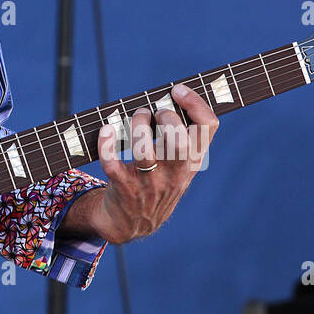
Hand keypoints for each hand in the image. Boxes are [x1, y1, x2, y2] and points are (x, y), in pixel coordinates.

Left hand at [68, 84, 217, 243]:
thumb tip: (176, 94)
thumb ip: (182, 136)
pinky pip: (112, 164)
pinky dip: (106, 145)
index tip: (178, 90)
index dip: (195, 104)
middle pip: (180, 142)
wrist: (130, 224)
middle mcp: (174, 173)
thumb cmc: (155, 182)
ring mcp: (149, 183)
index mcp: (192, 162)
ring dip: (136, 127)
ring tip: (134, 118)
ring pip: (144, 152)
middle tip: (154, 112)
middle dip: (166, 118)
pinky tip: (106, 130)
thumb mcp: (178, 166)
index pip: (207, 129)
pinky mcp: (124, 189)